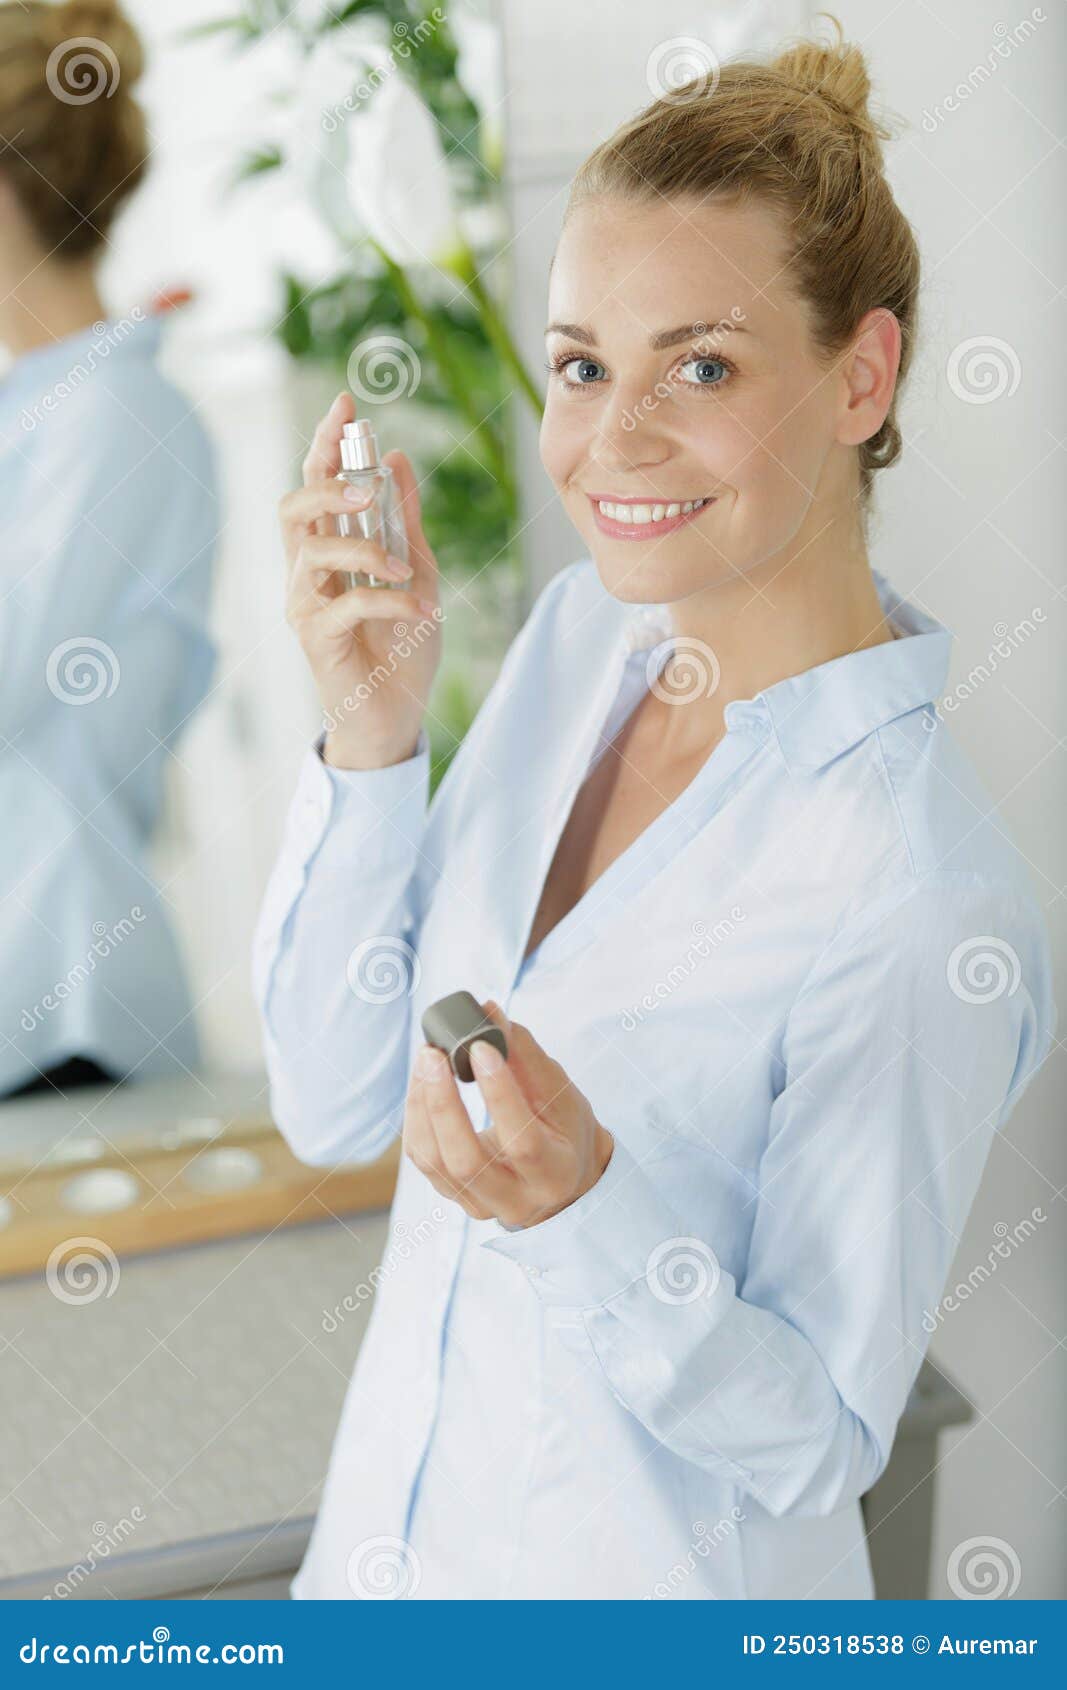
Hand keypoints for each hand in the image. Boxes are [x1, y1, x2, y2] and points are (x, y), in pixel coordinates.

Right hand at [279, 391, 442, 768]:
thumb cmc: (400, 647)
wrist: (396, 716)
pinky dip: (390, 601)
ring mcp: (305, 603)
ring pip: (314, 549)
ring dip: (366, 549)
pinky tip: (423, 612)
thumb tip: (397, 458)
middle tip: (362, 481)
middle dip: (324, 481)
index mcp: (329, 549)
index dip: (326, 441)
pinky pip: (349, 602)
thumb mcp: (417, 572)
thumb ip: (404, 521)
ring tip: (406, 569)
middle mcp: (307, 571)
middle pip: (294, 505)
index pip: (317, 482)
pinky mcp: (316, 637)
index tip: (347, 403)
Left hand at [403, 998, 614, 1228]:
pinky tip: (422, 1083)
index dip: (499, 1093)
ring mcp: (481, 1206)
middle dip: (443, 1104)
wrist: (563, 1178)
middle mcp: (517, 1201)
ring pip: (436, 1162)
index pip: (523, 1141)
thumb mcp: (562, 1094)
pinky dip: (417, 1117)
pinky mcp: (456, 1198)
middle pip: (466, 1162)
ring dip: (423, 1106)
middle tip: (433, 1054)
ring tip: (426, 1059)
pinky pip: (424, 1159)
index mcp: (555, 1174)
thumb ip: (526, 1055)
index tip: (480, 1046)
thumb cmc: (566, 1130)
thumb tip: (489, 1011)